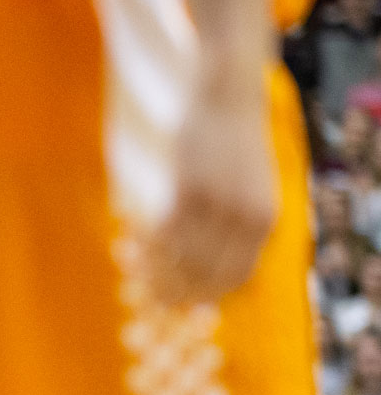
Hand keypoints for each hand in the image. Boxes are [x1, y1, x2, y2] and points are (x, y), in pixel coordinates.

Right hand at [144, 64, 275, 303]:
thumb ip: (235, 222)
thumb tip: (204, 260)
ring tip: (132, 274)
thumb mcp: (248, 185)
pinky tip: (128, 246)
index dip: (204, 295)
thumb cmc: (232, 139)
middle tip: (147, 298)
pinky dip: (144, 246)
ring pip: (181, 258)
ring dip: (154, 273)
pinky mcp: (188, 188)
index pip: (235, 277)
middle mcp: (246, 218)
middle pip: (206, 274)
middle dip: (175, 292)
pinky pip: (162, 232)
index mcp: (266, 220)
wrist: (227, 92)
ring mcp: (218, 204)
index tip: (179, 302)